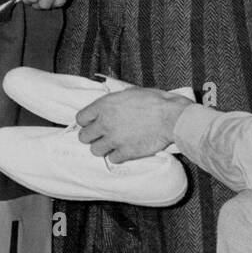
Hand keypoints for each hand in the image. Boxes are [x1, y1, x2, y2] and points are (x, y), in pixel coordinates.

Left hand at [75, 89, 189, 162]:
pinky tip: (124, 150)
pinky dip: (117, 156)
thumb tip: (109, 106)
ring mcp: (114, 139)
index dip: (86, 122)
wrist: (171, 117)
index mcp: (104, 105)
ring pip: (95, 151)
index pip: (80, 118)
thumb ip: (114, 102)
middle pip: (84, 137)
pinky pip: (112, 159)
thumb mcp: (130, 93)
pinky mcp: (125, 152)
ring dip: (103, 148)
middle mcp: (105, 123)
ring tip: (112, 144)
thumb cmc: (155, 102)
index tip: (93, 123)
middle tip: (101, 136)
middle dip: (92, 136)